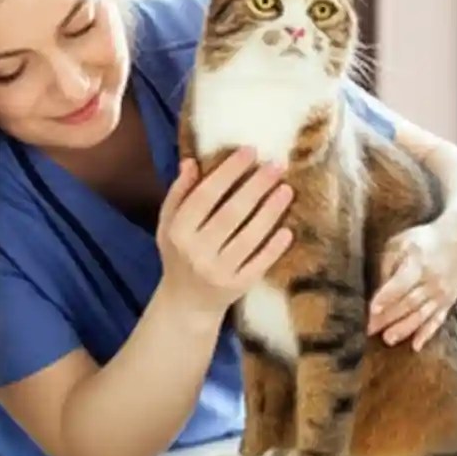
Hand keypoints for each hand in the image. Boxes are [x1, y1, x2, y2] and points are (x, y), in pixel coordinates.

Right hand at [156, 147, 294, 318]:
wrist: (186, 305)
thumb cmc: (179, 254)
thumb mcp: (168, 225)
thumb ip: (179, 193)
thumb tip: (191, 162)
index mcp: (178, 231)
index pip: (205, 195)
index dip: (228, 171)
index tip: (250, 151)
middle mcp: (196, 252)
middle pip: (231, 213)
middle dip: (256, 186)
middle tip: (277, 164)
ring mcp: (218, 271)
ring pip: (249, 237)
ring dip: (270, 212)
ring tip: (287, 189)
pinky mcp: (237, 287)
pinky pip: (259, 264)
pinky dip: (274, 248)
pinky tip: (288, 230)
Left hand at [367, 219, 456, 350]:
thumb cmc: (423, 240)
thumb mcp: (401, 243)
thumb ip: (388, 264)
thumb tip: (378, 290)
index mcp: (418, 263)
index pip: (401, 283)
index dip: (386, 296)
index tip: (371, 309)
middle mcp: (432, 280)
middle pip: (408, 302)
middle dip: (388, 317)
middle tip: (370, 330)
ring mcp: (442, 293)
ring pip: (421, 315)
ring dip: (404, 329)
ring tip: (388, 339)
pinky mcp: (448, 301)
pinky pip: (437, 320)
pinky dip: (426, 334)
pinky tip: (415, 346)